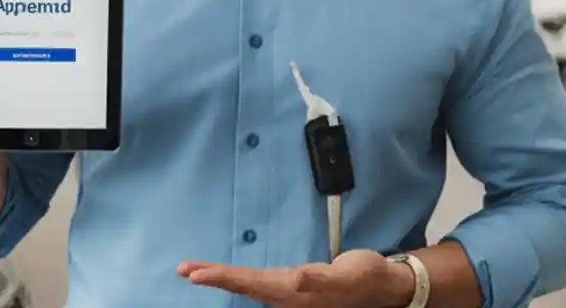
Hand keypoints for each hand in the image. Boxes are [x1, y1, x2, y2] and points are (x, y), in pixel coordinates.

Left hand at [178, 249, 413, 307]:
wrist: (381, 287)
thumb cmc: (363, 277)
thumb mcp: (345, 275)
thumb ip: (320, 279)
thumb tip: (297, 279)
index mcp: (296, 291)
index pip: (251, 283)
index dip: (223, 278)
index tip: (196, 274)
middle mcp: (287, 297)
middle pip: (244, 286)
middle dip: (213, 278)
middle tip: (184, 270)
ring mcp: (288, 296)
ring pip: (248, 287)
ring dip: (221, 279)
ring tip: (194, 272)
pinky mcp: (292, 290)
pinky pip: (258, 285)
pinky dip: (237, 280)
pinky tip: (223, 278)